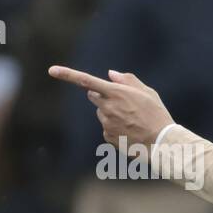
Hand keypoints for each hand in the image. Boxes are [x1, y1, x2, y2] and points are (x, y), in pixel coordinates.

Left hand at [48, 66, 173, 148]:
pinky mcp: (107, 136)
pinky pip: (106, 127)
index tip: (51, 70)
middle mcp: (107, 107)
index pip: (86, 81)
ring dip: (111, 112)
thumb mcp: (147, 92)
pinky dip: (115, 127)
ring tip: (132, 119)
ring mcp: (106, 123)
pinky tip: (130, 130)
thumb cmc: (157, 114)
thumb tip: (110, 75)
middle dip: (102, 95)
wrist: (161, 142)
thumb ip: (127, 80)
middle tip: (122, 101)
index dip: (67, 74)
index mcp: (116, 93)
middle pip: (94, 95)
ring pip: (101, 112)